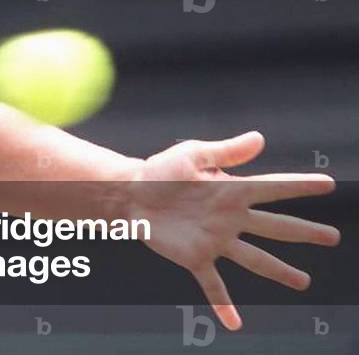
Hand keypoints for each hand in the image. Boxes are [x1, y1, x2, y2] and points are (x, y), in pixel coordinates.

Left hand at [129, 131, 338, 329]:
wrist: (129, 193)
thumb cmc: (159, 170)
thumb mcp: (192, 154)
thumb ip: (225, 151)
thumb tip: (260, 138)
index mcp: (231, 190)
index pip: (273, 187)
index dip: (300, 185)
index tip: (328, 184)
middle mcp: (230, 217)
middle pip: (275, 227)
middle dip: (304, 232)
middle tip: (333, 236)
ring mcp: (215, 240)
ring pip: (255, 259)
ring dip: (280, 271)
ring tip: (303, 282)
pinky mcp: (195, 257)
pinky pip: (213, 284)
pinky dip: (223, 304)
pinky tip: (235, 323)